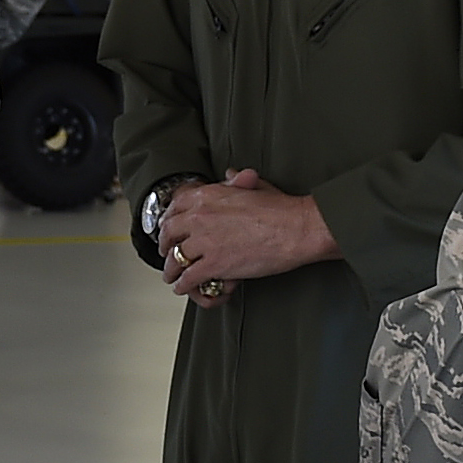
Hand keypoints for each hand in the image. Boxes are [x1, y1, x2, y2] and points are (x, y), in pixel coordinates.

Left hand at [159, 170, 340, 303]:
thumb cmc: (282, 210)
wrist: (298, 228)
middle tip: (167, 253)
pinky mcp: (214, 264)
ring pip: (175, 259)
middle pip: (168, 234)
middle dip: (165, 246)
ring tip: (172, 276)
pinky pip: (188, 279)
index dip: (168, 223)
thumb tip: (229, 174)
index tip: (169, 231)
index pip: (174, 208)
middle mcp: (200, 216)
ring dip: (171, 270)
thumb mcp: (254, 186)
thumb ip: (236, 182)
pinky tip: (184, 287)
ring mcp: (205, 241)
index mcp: (208, 196)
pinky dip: (183, 286)